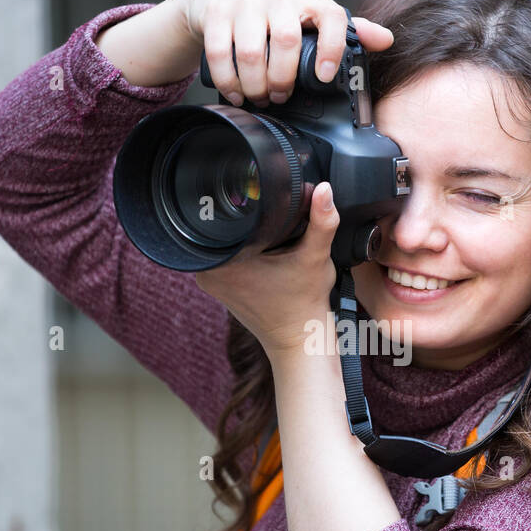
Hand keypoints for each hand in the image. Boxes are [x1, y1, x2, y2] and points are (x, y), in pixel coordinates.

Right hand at [176, 0, 393, 105]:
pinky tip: (235, 93)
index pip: (331, 17)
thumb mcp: (311, 18)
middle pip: (286, 42)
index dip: (331, 48)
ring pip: (251, 52)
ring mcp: (245, 1)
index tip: (324, 76)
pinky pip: (220, 53)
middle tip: (279, 98)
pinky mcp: (216, 11)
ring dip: (255, 85)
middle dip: (283, 80)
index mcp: (309, 0)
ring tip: (258, 98)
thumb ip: (348, 30)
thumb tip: (386, 40)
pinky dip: (228, 81)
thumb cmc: (274, 13)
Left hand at [193, 180, 342, 359]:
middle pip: (222, 226)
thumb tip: (323, 189)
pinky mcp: (218, 288)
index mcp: (222, 262)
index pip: (224, 215)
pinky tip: (260, 250)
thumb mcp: (316, 257)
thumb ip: (321, 221)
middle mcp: (207, 273)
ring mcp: (209, 283)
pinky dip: (241, 251)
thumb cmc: (306, 305)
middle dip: (246, 219)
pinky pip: (224, 257)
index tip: (267, 205)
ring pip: (223, 241)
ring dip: (242, 234)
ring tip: (267, 236)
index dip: (246, 202)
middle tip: (273, 223)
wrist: (301, 341)